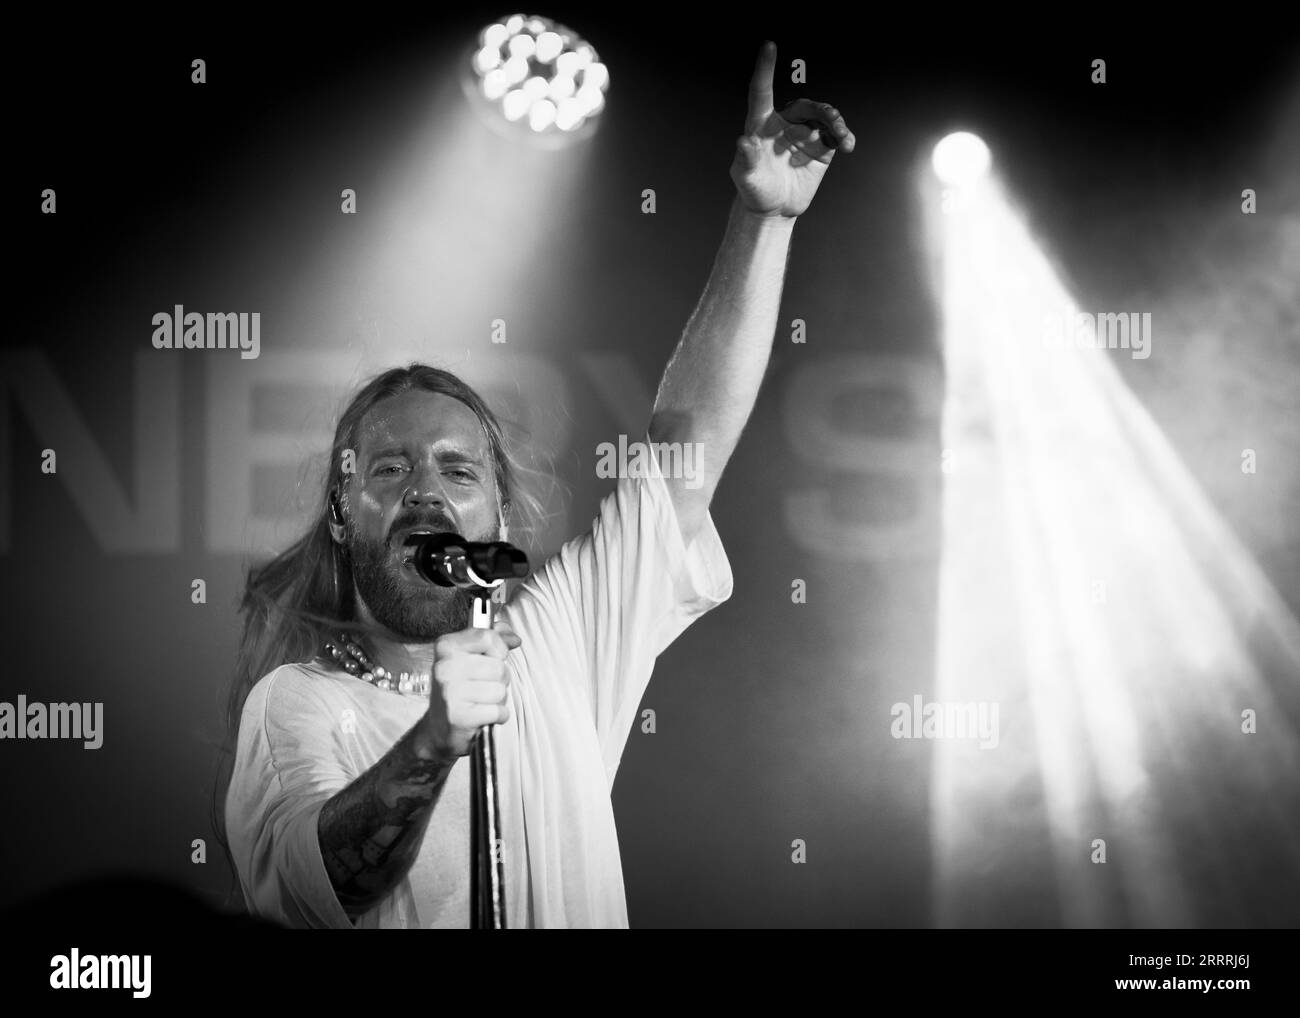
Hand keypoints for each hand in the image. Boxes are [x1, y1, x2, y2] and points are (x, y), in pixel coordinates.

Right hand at [422, 619, 520, 758]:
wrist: (439, 727)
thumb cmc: (458, 689)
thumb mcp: (470, 657)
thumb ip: (493, 640)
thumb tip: (514, 638)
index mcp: (447, 647)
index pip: (488, 636)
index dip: (499, 649)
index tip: (493, 658)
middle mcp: (445, 667)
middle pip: (499, 667)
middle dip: (499, 679)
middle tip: (481, 687)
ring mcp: (451, 692)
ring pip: (500, 690)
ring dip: (498, 699)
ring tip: (480, 701)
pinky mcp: (460, 716)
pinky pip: (499, 711)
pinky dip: (497, 716)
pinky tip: (482, 715)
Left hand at [730, 40, 854, 219]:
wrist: (775, 209)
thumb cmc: (755, 191)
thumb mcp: (746, 179)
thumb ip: (745, 161)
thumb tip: (743, 142)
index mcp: (761, 125)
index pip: (762, 92)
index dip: (765, 69)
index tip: (769, 45)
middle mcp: (784, 124)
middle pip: (804, 106)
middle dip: (819, 110)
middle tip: (831, 120)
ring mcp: (804, 134)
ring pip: (823, 117)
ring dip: (836, 122)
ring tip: (842, 137)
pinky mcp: (820, 147)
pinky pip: (836, 135)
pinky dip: (844, 137)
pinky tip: (847, 145)